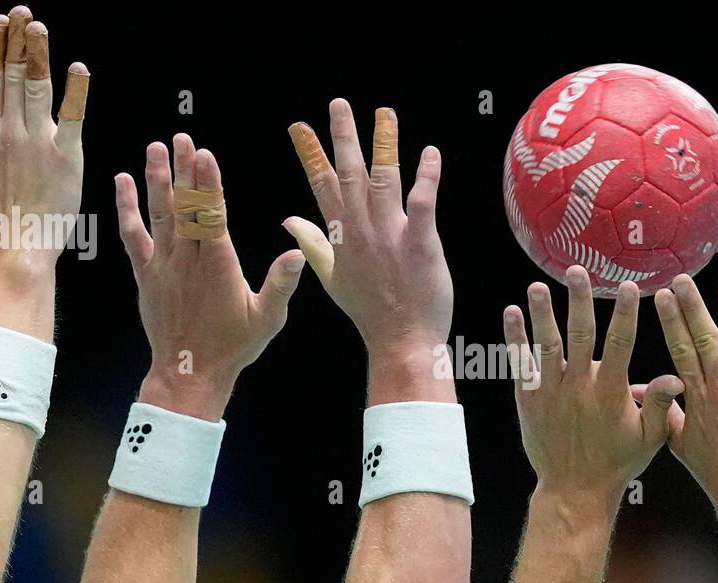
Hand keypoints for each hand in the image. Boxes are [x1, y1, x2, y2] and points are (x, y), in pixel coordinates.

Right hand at [0, 7, 88, 278]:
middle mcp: (10, 131)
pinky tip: (79, 69)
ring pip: (35, 88)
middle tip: (23, 12)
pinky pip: (72, 118)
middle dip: (17, 41)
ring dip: (38, 55)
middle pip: (11, 75)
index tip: (0, 22)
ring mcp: (38, 142)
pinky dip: (75, 91)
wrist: (17, 242)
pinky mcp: (66, 157)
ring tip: (39, 28)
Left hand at [114, 135, 303, 420]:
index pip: (211, 214)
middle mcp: (188, 259)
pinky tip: (123, 183)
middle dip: (184, 170)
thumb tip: (297, 252)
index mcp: (218, 265)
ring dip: (157, 180)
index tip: (205, 154)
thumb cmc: (233, 348)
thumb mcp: (267, 318)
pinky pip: (134, 236)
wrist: (190, 374)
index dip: (208, 183)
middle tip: (182, 138)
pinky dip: (127, 209)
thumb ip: (281, 283)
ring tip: (156, 148)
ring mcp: (164, 265)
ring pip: (159, 214)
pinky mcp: (146, 274)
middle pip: (185, 205)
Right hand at [283, 101, 451, 370]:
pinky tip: (429, 152)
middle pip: (348, 174)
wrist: (401, 342)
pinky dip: (426, 176)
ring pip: (383, 180)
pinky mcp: (419, 244)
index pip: (321, 186)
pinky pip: (421, 202)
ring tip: (384, 113)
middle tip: (339, 104)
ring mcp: (389, 236)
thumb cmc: (370, 312)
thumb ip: (312, 243)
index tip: (299, 127)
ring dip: (384, 143)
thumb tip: (288, 218)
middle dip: (343, 136)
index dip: (311, 154)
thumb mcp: (331, 277)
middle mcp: (361, 231)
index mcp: (340, 237)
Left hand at [503, 268, 681, 513]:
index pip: (621, 344)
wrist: (575, 490)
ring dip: (542, 314)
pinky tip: (511, 313)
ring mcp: (551, 392)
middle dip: (580, 301)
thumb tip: (677, 376)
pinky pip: (521, 364)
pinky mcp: (529, 400)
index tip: (630, 286)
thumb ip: (661, 405)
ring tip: (537, 286)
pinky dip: (515, 339)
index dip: (626, 314)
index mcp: (611, 393)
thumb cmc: (616, 463)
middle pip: (581, 335)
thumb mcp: (649, 438)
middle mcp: (579, 387)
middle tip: (577, 270)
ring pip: (547, 346)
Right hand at [651, 276, 717, 539]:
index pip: (680, 351)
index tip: (660, 295)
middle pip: (704, 341)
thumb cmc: (716, 474)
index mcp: (697, 399)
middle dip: (691, 308)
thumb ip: (667, 414)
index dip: (671, 321)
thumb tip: (650, 394)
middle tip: (681, 280)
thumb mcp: (680, 445)